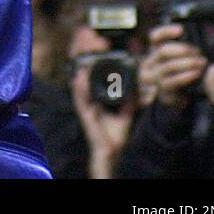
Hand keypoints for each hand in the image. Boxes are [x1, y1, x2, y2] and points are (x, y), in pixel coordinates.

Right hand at [69, 63, 135, 178]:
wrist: (112, 150)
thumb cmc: (116, 135)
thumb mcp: (125, 115)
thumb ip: (129, 104)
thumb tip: (135, 91)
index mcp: (98, 105)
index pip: (94, 87)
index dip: (93, 75)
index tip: (96, 66)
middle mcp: (91, 105)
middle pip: (86, 86)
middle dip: (86, 74)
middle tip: (87, 63)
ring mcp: (86, 109)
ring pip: (81, 90)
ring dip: (80, 79)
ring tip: (82, 67)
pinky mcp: (85, 115)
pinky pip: (80, 100)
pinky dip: (78, 90)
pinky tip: (79, 80)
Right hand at [138, 24, 206, 109]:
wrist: (177, 101)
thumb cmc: (179, 76)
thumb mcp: (176, 60)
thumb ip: (180, 49)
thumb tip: (187, 36)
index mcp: (153, 52)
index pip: (155, 37)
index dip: (166, 32)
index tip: (181, 30)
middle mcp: (149, 64)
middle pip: (163, 51)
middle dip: (184, 50)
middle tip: (199, 53)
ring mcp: (154, 79)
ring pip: (168, 66)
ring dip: (188, 63)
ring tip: (201, 63)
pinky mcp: (161, 92)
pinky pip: (172, 82)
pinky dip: (185, 76)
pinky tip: (195, 74)